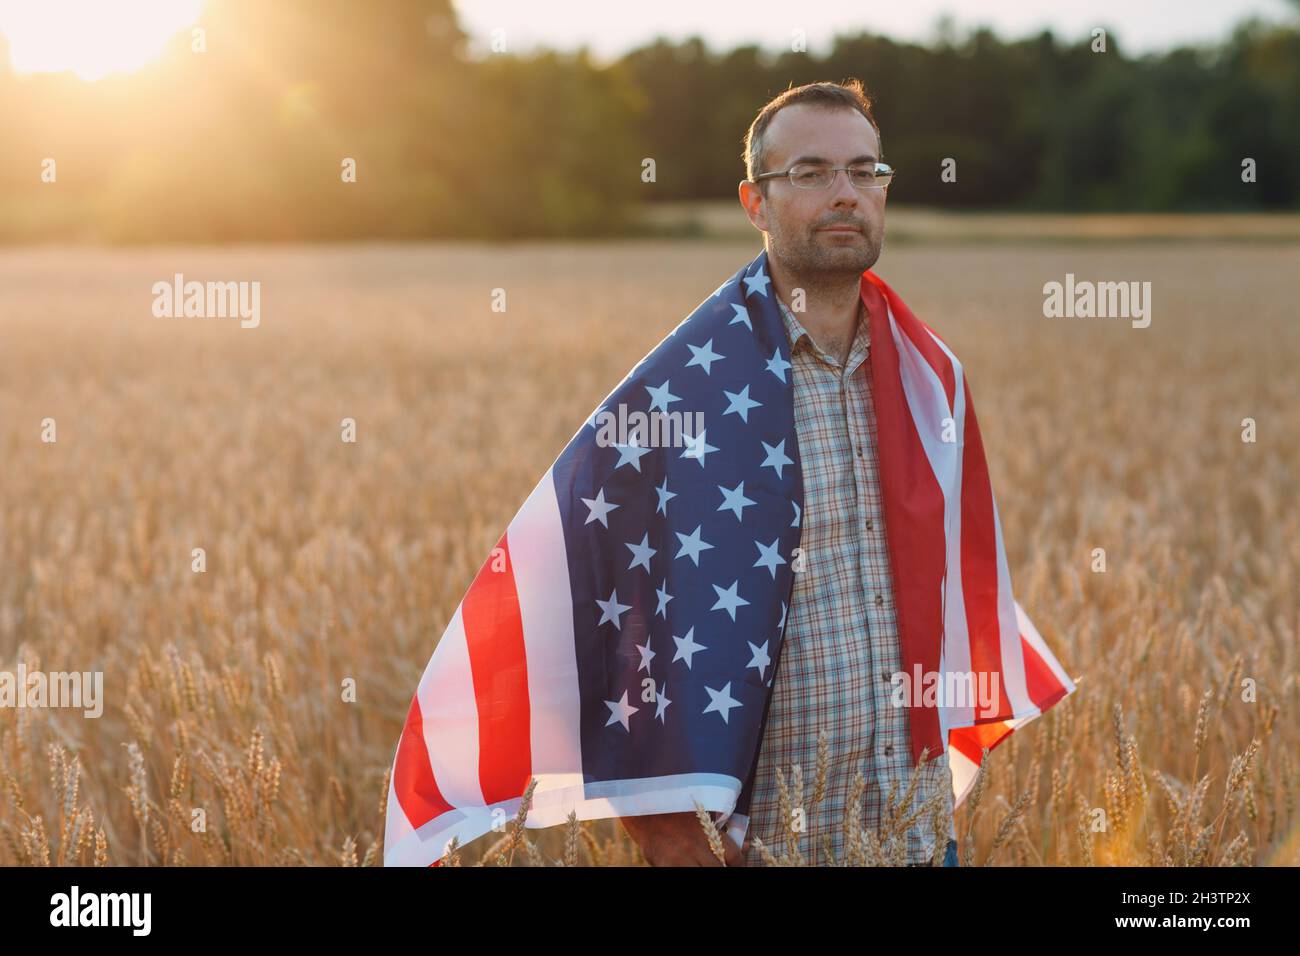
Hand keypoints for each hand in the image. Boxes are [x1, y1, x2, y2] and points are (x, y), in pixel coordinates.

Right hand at [620, 811, 746, 865]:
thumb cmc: (675, 809)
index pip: (735, 856)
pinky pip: (681, 873)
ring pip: (703, 874)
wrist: (642, 805)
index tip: (737, 867)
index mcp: (709, 831)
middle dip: (722, 869)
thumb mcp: (700, 815)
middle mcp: (697, 846)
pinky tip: (687, 865)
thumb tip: (747, 845)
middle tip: (719, 867)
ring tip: (701, 864)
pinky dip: (687, 870)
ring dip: (705, 871)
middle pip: (719, 869)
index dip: (740, 865)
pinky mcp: (665, 865)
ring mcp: (680, 858)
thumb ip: (721, 832)